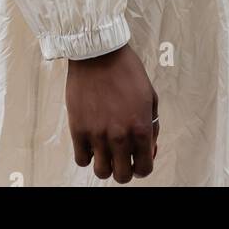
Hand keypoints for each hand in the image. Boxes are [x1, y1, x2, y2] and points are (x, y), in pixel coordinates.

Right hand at [66, 43, 158, 182]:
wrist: (99, 53)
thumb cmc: (126, 71)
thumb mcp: (149, 96)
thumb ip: (151, 125)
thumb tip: (149, 148)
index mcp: (141, 127)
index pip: (144, 168)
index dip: (142, 167)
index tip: (138, 160)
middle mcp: (120, 136)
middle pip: (122, 176)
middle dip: (124, 169)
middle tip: (122, 157)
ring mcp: (97, 134)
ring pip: (101, 172)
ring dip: (105, 165)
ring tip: (105, 151)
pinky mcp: (78, 129)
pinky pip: (81, 159)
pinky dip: (86, 155)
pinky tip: (91, 142)